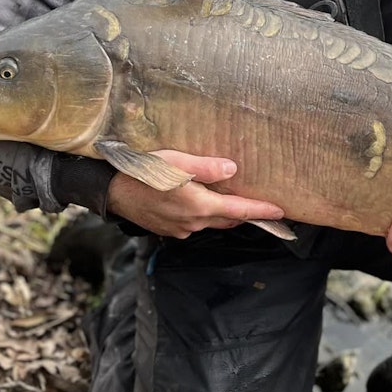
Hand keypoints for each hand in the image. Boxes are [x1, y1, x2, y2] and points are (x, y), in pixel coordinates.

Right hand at [106, 149, 285, 238]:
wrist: (111, 190)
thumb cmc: (142, 171)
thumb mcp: (176, 161)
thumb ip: (207, 167)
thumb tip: (232, 170)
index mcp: (199, 206)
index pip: (239, 210)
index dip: (261, 211)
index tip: (280, 212)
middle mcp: (192, 222)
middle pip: (227, 218)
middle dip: (244, 213)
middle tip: (261, 206)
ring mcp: (180, 229)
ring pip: (210, 222)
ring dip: (222, 212)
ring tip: (231, 199)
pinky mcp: (169, 230)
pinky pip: (194, 224)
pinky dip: (203, 214)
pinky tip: (199, 201)